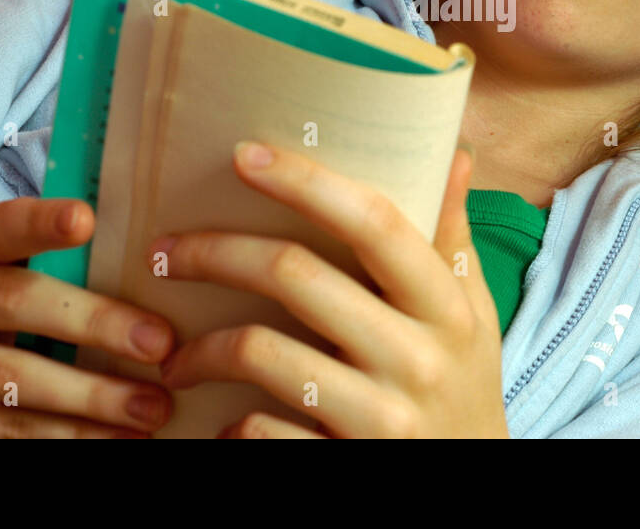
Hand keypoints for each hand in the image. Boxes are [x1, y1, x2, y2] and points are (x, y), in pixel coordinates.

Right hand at [0, 197, 176, 437]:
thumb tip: (139, 262)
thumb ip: (35, 251)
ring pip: (8, 387)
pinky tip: (105, 439)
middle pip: (11, 307)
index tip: (85, 219)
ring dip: (88, 403)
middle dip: (95, 327)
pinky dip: (57, 439)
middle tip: (159, 346)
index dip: (38, 223)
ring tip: (149, 410)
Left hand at [150, 142, 509, 438]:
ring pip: (262, 353)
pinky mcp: (347, 466)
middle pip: (296, 275)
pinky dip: (229, 426)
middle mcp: (418, 357)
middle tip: (163, 253)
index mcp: (446, 307)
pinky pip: (260, 432)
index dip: (307, 182)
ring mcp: (382, 418)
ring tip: (177, 355)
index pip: (375, 222)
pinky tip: (223, 422)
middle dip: (213, 253)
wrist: (476, 489)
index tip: (244, 155)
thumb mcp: (473, 316)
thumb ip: (452, 236)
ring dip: (199, 349)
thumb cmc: (464, 388)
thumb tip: (453, 150)